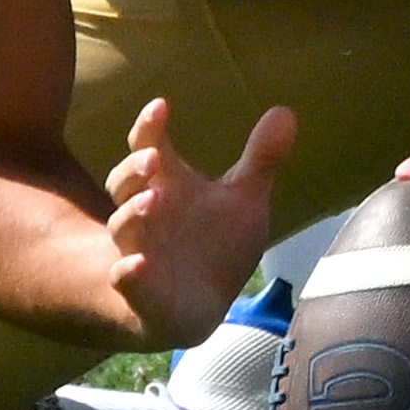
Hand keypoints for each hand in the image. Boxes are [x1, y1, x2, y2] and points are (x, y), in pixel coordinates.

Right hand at [103, 95, 295, 349]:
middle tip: (154, 156)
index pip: (149, 147)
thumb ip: (261, 158)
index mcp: (168, 184)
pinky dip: (128, 272)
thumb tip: (286, 111)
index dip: (149, 127)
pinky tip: (135, 265)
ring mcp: (139, 250)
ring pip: (124, 227)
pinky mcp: (142, 290)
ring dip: (133, 213)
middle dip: (135, 169)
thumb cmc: (217, 241)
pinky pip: (126, 279)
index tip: (160, 105)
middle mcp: (146, 214)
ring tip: (152, 199)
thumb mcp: (244, 197)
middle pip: (125, 184)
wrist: (202, 304)